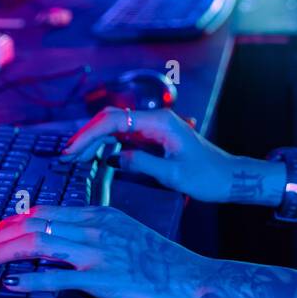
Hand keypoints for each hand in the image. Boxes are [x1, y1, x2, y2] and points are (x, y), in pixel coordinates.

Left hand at [0, 205, 210, 297]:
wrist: (194, 278)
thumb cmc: (164, 262)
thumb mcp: (128, 235)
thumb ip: (99, 234)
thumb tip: (69, 243)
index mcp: (103, 214)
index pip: (48, 211)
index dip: (16, 219)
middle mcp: (97, 227)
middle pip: (36, 224)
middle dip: (0, 234)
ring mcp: (98, 252)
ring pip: (39, 243)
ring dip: (4, 252)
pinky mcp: (102, 278)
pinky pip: (56, 277)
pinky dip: (29, 279)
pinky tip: (11, 284)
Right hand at [62, 107, 278, 205]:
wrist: (230, 177)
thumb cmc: (208, 176)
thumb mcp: (173, 175)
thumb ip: (142, 164)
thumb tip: (114, 157)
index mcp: (160, 122)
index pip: (114, 120)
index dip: (88, 135)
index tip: (71, 151)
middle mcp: (156, 119)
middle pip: (111, 120)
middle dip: (86, 136)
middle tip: (67, 157)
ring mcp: (155, 127)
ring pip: (116, 127)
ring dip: (94, 140)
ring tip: (75, 158)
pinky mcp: (155, 138)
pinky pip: (125, 136)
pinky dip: (107, 145)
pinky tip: (94, 157)